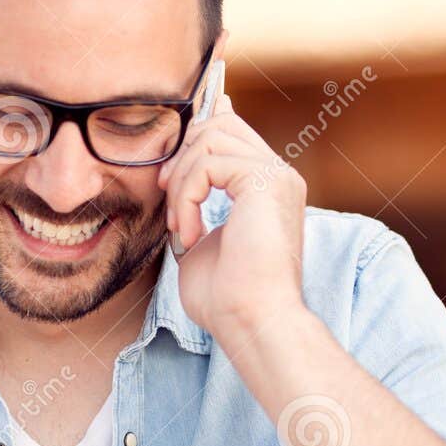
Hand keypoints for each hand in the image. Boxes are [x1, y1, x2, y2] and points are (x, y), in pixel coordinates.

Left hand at [155, 92, 306, 338]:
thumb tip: (173, 184)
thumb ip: (193, 208)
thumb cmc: (227, 297)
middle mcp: (278, 175)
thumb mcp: (201, 242)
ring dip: (181, 180)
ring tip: (179, 224)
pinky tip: (189, 233)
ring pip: (211, 138)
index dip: (194, 139)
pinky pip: (209, 164)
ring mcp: (276, 176)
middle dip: (182, 155)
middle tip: (168, 199)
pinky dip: (187, 197)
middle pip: (220, 124)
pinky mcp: (266, 182)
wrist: (251, 320)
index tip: (167, 178)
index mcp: (267, 187)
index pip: (231, 133)